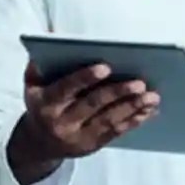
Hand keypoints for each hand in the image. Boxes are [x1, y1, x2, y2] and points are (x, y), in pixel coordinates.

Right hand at [7, 62, 159, 184]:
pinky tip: (148, 110)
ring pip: (108, 121)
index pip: (65, 89)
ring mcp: (78, 137)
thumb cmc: (41, 103)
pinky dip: (134, 120)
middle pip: (92, 105)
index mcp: (46, 103)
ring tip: (152, 96)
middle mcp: (61, 122)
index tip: (106, 67)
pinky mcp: (93, 145)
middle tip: (139, 83)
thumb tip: (54, 38)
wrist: (39, 144)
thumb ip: (40, 64)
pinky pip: (116, 132)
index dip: (85, 78)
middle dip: (117, 93)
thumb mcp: (32, 84)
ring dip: (132, 108)